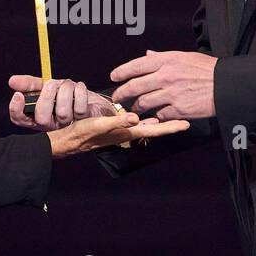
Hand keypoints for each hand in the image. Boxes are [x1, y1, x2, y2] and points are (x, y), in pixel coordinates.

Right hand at [7, 75, 115, 129]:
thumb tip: (12, 81)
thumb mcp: (47, 86)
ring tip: (68, 83)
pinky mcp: (83, 122)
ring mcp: (67, 125)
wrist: (92, 100)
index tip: (18, 94)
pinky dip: (79, 93)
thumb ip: (30, 84)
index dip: (16, 110)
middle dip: (45, 98)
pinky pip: (79, 108)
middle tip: (51, 83)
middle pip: (41, 119)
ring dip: (65, 92)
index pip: (20, 119)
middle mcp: (51, 124)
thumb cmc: (67, 94)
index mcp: (37, 116)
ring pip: (62, 113)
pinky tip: (79, 87)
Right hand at [46, 113, 190, 157]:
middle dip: (170, 124)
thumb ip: (118, 122)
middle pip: (155, 129)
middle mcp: (128, 132)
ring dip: (160, 121)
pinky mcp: (116, 126)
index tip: (186, 124)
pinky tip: (146, 115)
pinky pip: (136, 121)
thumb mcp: (100, 125)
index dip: (170, 127)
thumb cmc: (84, 133)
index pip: (155, 131)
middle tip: (185, 119)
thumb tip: (136, 118)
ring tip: (171, 115)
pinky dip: (144, 117)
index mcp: (128, 132)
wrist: (70, 140)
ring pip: (147, 125)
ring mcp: (123, 130)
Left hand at [110, 49, 216, 120]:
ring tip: (133, 109)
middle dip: (121, 94)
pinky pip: (158, 115)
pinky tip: (153, 116)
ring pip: (143, 103)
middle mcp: (165, 76)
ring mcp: (170, 94)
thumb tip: (147, 55)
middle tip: (117, 98)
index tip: (114, 77)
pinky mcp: (177, 110)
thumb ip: (163, 57)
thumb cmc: (208, 69)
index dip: (121, 72)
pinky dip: (154, 116)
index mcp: (166, 60)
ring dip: (136, 108)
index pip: (136, 66)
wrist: (226, 85)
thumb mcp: (185, 56)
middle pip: (134, 87)